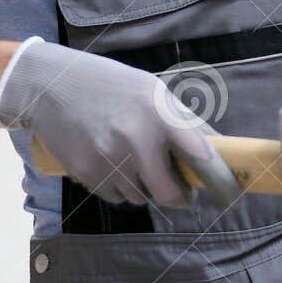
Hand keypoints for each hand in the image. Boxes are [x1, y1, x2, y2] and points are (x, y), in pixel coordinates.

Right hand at [0, 37, 240, 208]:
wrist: (49, 86)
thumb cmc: (109, 85)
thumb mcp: (150, 90)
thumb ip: (182, 121)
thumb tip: (216, 150)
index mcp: (160, 112)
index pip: (202, 156)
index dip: (220, 181)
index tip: (232, 196)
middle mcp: (138, 138)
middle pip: (170, 193)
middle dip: (180, 197)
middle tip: (182, 194)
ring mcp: (110, 158)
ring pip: (141, 197)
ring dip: (144, 188)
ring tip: (131, 160)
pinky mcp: (87, 173)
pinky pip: (115, 197)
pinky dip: (118, 187)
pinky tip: (108, 162)